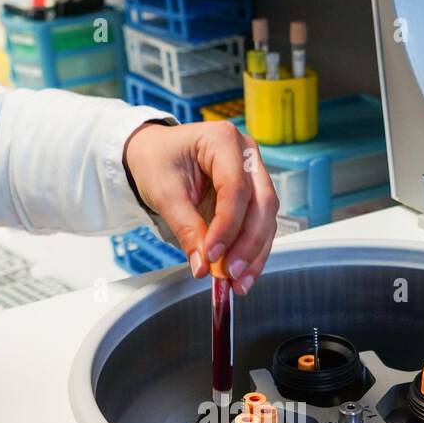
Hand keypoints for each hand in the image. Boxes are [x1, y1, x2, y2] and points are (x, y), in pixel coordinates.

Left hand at [123, 120, 278, 294]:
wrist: (156, 154)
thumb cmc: (158, 161)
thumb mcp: (164, 193)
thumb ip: (186, 228)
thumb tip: (202, 265)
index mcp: (223, 140)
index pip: (235, 188)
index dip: (228, 226)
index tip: (213, 255)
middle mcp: (247, 155)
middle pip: (262, 203)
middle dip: (248, 244)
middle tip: (230, 273)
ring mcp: (254, 174)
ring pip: (267, 218)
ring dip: (255, 253)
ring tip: (238, 281)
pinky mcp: (254, 195)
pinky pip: (260, 226)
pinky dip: (252, 252)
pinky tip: (242, 273)